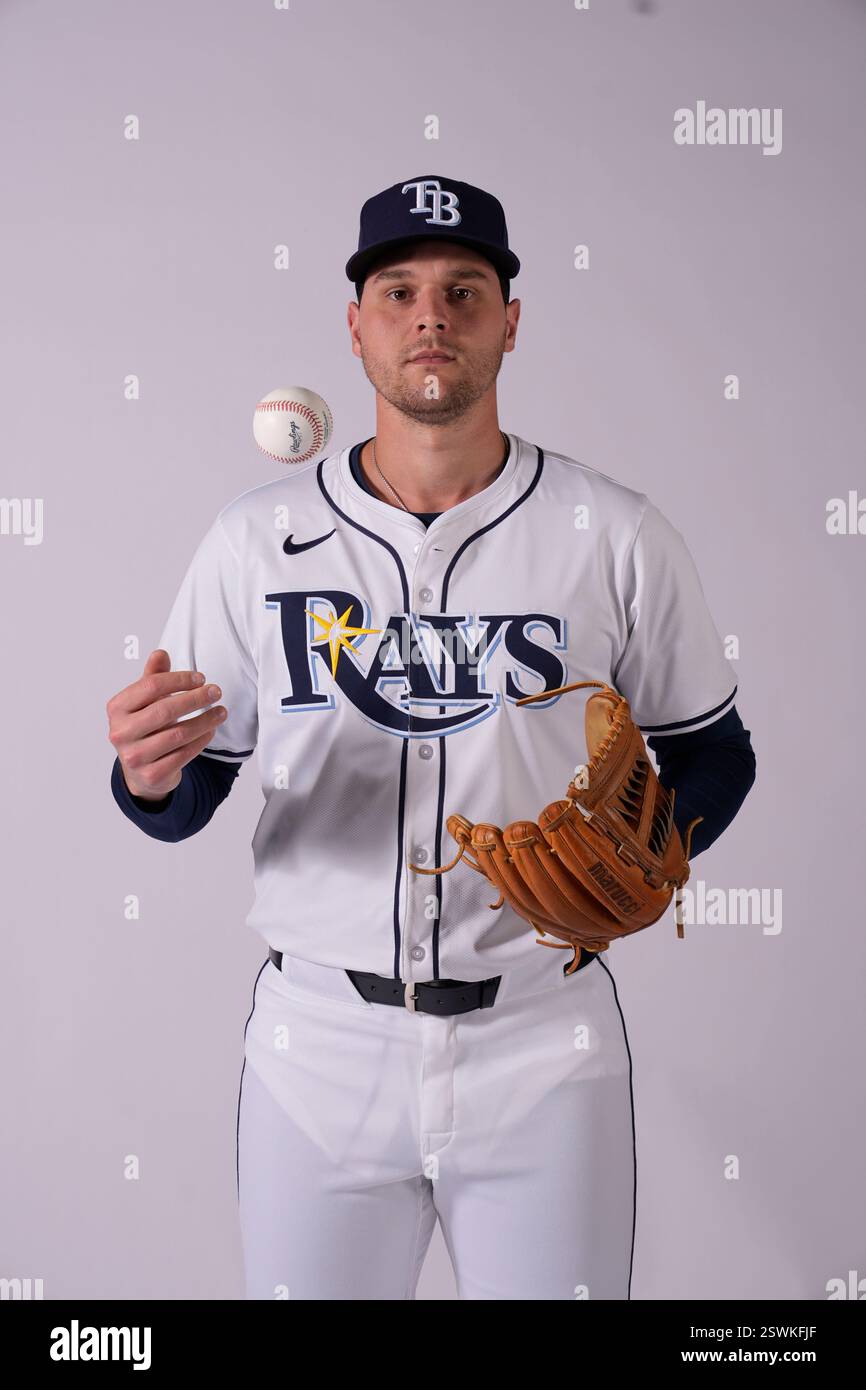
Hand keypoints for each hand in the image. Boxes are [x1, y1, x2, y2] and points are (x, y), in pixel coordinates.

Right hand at [106, 648, 226, 800]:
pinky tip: (211, 731)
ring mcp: (134, 756)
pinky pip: (183, 754)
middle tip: (216, 692)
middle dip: (195, 699)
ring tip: (221, 712)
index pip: (151, 686)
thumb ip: (153, 677)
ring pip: (177, 734)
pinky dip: (201, 741)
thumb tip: (160, 653)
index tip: (201, 678)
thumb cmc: (145, 727)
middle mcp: (120, 732)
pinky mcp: (151, 775)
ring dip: (205, 721)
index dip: (179, 679)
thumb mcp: (146, 701)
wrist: (140, 770)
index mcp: (117, 708)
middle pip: (165, 710)